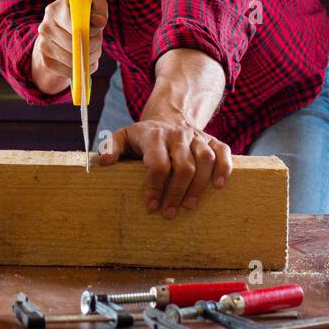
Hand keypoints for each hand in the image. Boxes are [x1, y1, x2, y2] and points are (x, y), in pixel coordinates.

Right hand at [30, 0, 108, 95]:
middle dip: (92, 45)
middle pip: (74, 43)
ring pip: (73, 59)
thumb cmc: (82, 16)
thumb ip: (99, 8)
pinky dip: (82, 68)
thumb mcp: (93, 6)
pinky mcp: (46, 62)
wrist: (63, 32)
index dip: (90, 29)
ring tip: (92, 51)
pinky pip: (69, 71)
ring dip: (89, 58)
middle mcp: (45, 27)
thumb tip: (99, 21)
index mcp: (55, 10)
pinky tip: (84, 60)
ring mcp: (43, 45)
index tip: (96, 30)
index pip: (74, 23)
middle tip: (97, 42)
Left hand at [98, 116, 233, 217]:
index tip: (151, 206)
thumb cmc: (145, 135)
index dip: (155, 187)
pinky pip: (223, 152)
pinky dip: (224, 168)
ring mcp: (197, 137)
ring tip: (190, 206)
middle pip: (183, 166)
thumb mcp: (124, 135)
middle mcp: (178, 135)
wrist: (170, 115)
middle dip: (176, 192)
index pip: (158, 163)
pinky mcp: (212, 140)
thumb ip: (111, 146)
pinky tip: (218, 186)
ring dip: (199, 186)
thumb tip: (103, 162)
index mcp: (155, 135)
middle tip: (169, 213)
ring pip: (205, 160)